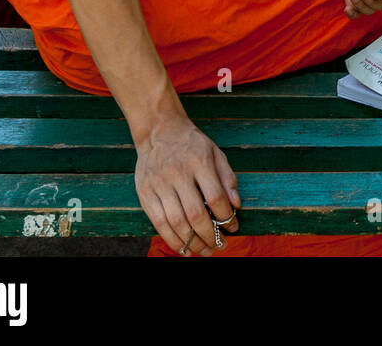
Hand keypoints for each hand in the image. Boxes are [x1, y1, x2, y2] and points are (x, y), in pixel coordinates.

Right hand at [134, 113, 240, 256]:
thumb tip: (236, 206)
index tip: (233, 227)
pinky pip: (158, 222)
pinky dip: (171, 238)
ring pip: (176, 221)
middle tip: (219, 246)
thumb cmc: (192, 144)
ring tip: (203, 251)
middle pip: (195, 213)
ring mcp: (159, 184)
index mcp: (199, 162)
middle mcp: (178, 173)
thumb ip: (228, 178)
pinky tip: (183, 248)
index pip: (215, 196)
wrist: (159, 130)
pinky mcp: (145, 192)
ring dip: (191, 241)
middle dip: (209, 235)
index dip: (226, 217)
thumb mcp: (216, 153)